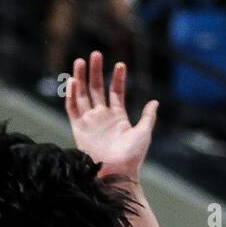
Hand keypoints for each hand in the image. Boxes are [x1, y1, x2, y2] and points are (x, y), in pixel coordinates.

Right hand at [66, 50, 158, 179]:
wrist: (118, 172)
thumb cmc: (132, 156)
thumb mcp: (144, 133)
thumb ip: (147, 116)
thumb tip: (155, 102)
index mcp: (117, 117)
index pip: (115, 92)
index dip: (117, 78)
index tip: (121, 64)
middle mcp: (102, 117)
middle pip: (95, 89)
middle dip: (95, 71)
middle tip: (95, 54)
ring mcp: (89, 122)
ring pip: (82, 95)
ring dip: (81, 78)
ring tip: (81, 61)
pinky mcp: (79, 128)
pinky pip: (72, 109)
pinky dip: (71, 95)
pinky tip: (73, 80)